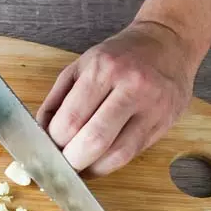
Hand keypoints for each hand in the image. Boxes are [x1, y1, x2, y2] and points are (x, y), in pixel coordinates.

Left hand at [36, 21, 197, 177]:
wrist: (168, 42)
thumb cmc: (119, 56)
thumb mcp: (81, 65)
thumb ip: (57, 100)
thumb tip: (41, 134)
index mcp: (103, 68)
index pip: (70, 120)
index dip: (53, 143)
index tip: (47, 149)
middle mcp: (131, 86)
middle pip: (93, 141)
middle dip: (71, 161)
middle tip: (60, 164)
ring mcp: (152, 106)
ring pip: (115, 155)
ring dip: (90, 169)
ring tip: (78, 167)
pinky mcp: (164, 123)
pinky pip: (131, 154)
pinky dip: (108, 165)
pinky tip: (97, 163)